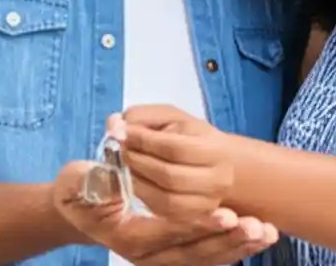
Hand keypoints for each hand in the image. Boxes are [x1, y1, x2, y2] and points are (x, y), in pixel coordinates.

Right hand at [51, 160, 276, 265]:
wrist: (84, 210)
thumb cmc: (81, 191)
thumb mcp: (78, 181)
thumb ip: (94, 181)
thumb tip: (109, 174)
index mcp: (129, 239)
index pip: (168, 234)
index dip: (197, 225)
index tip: (227, 214)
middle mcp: (149, 257)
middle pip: (194, 253)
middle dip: (228, 240)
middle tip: (257, 226)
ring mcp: (165, 259)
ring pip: (207, 259)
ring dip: (239, 247)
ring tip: (268, 232)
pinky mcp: (178, 254)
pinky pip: (210, 256)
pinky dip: (236, 248)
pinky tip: (261, 236)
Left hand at [117, 106, 238, 223]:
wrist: (221, 167)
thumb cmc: (192, 138)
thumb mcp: (172, 117)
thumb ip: (143, 117)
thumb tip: (114, 125)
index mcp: (215, 150)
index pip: (174, 148)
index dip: (144, 141)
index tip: (122, 133)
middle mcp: (217, 180)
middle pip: (170, 176)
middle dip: (138, 162)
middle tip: (120, 151)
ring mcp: (207, 203)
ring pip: (166, 200)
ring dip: (138, 182)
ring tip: (126, 166)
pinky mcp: (194, 217)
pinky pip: (164, 213)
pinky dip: (144, 197)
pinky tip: (135, 183)